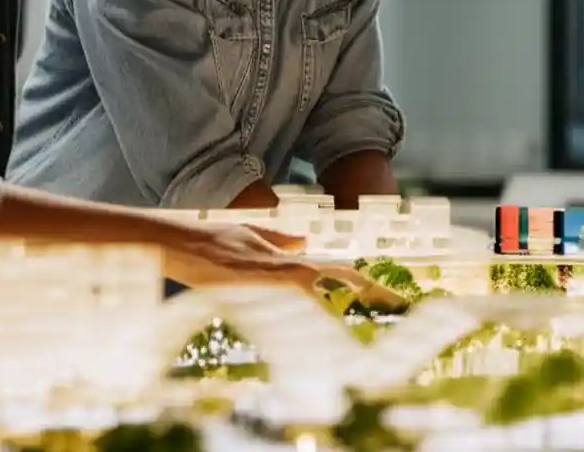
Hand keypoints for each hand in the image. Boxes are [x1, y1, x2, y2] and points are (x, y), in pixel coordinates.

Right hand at [161, 222, 405, 311]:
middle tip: (402, 306)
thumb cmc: (214, 240)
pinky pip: (289, 315)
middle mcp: (290, 268)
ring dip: (341, 320)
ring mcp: (275, 281)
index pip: (339, 272)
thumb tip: (305, 242)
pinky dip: (308, 329)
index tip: (393, 298)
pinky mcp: (256, 292)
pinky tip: (324, 348)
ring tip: (371, 333)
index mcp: (292, 259)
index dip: (367, 284)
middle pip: (341, 283)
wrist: (182, 241)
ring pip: (319, 303)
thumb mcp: (254, 235)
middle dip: (373, 295)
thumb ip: (282, 241)